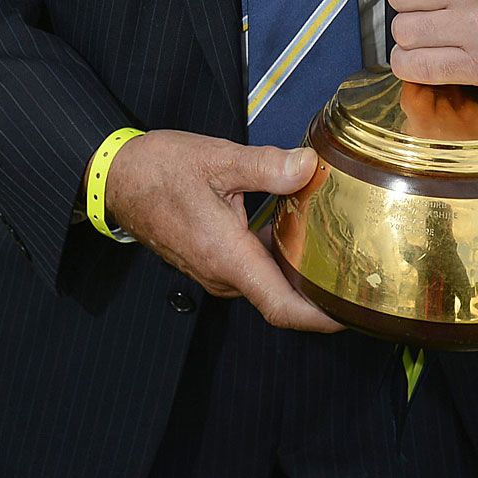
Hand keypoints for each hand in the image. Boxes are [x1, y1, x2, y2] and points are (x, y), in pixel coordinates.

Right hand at [102, 129, 341, 332]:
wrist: (116, 176)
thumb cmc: (161, 169)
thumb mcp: (217, 159)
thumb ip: (266, 165)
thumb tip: (309, 166)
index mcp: (226, 257)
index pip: (280, 306)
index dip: (319, 318)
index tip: (352, 315)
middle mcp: (220, 273)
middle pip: (278, 298)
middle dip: (318, 294)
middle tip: (360, 276)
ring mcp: (213, 268)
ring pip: (265, 281)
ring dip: (298, 273)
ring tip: (340, 253)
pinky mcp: (209, 257)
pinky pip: (251, 268)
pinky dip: (278, 257)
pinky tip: (299, 230)